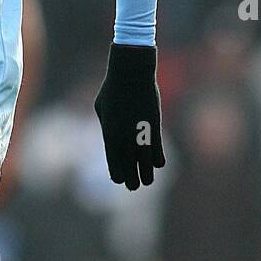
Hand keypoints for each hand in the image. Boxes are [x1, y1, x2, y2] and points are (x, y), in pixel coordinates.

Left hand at [94, 43, 164, 189]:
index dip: (118, 175)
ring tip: (147, 181)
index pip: (114, 166)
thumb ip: (107, 127)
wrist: (131, 74)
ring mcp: (141, 135)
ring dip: (147, 174)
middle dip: (132, 180)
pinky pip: (158, 152)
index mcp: (109, 136)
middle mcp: (125, 139)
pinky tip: (158, 165)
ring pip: (146, 165)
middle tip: (134, 186)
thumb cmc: (112, 88)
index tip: (120, 179)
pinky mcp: (155, 128)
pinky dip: (158, 160)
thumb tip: (112, 138)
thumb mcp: (102, 109)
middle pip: (130, 170)